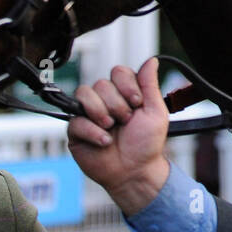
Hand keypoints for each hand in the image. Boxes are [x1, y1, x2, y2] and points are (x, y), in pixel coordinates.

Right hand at [67, 59, 170, 215]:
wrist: (134, 172)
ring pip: (84, 94)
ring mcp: (89, 115)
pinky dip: (93, 132)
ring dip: (101, 113)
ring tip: (112, 128)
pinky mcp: (77, 131)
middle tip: (126, 121)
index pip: (118, 72)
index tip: (137, 103)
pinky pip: (75, 120)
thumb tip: (151, 60)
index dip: (127, 86)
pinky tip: (105, 142)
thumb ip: (150, 85)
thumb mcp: (155, 112)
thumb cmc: (146, 144)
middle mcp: (105, 101)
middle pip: (101, 84)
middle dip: (117, 105)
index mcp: (123, 93)